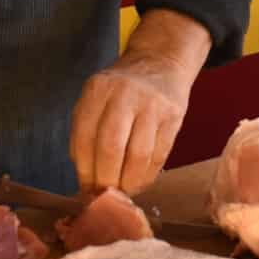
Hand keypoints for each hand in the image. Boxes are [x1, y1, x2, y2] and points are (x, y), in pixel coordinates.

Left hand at [71, 9, 208, 195]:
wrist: (161, 62)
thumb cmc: (122, 88)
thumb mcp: (96, 97)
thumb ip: (86, 132)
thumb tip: (85, 180)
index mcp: (98, 89)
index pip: (85, 138)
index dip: (84, 170)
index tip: (86, 189)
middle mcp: (124, 94)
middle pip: (111, 148)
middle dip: (106, 180)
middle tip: (105, 196)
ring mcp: (152, 104)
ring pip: (138, 155)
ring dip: (128, 182)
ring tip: (122, 192)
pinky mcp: (174, 116)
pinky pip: (159, 155)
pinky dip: (147, 176)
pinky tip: (139, 182)